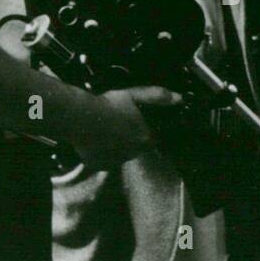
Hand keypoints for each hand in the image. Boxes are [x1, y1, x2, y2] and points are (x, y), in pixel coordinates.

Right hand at [69, 86, 183, 169]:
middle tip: (115, 125)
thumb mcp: (135, 95)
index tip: (129, 122)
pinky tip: (95, 141)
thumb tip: (178, 98)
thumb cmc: (108, 105)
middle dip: (126, 138)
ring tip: (103, 131)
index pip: (148, 139)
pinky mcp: (99, 165)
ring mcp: (115, 162)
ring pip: (119, 155)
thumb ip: (158, 96)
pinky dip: (100, 154)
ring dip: (114, 147)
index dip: (139, 130)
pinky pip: (103, 161)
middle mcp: (132, 154)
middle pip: (133, 148)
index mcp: (144, 138)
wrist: (80, 117)